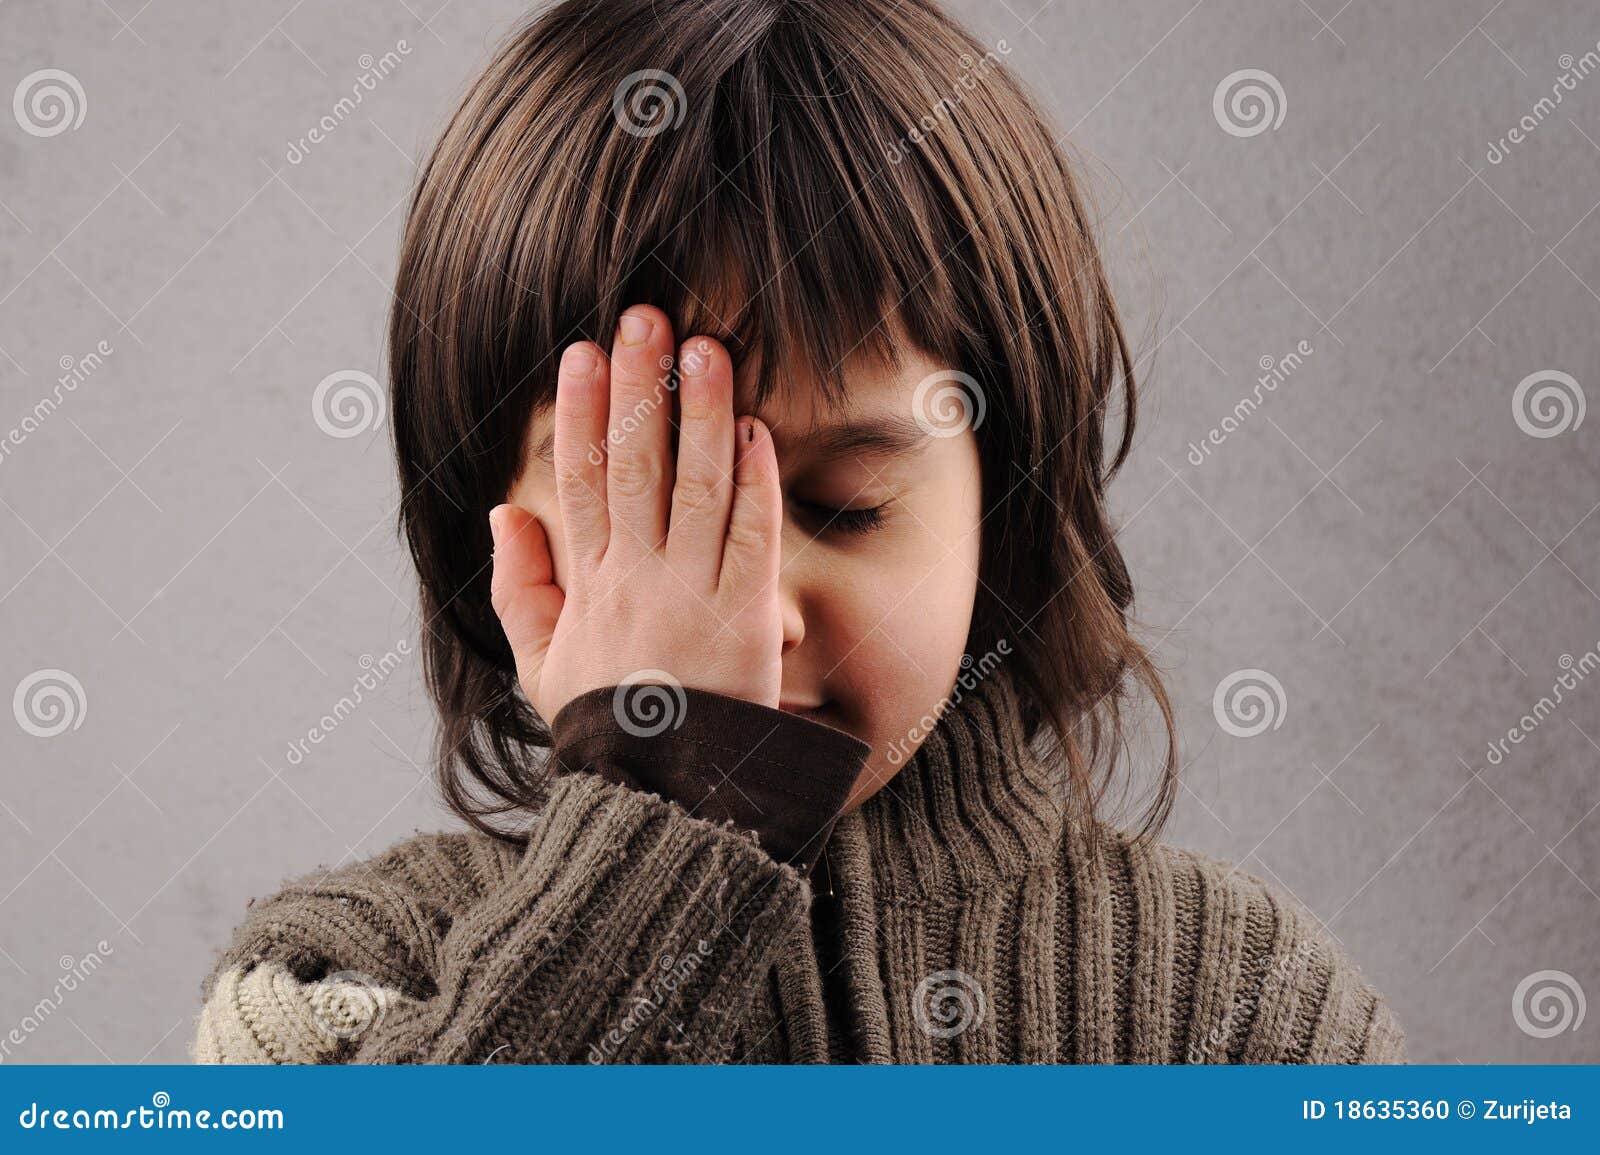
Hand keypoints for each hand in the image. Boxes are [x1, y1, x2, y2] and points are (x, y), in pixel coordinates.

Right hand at [488, 304, 783, 724]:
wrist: (664, 795)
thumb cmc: (608, 724)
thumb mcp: (543, 663)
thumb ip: (520, 587)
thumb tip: (505, 512)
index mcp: (587, 585)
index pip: (578, 480)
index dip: (580, 413)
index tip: (582, 353)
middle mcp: (636, 579)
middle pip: (634, 465)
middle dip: (639, 387)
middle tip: (644, 318)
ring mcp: (692, 594)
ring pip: (696, 486)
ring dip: (701, 413)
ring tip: (707, 349)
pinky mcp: (746, 615)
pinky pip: (752, 537)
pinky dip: (756, 483)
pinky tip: (756, 430)